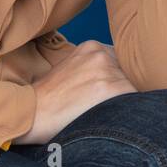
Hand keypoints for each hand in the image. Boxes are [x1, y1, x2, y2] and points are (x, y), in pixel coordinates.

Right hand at [14, 40, 137, 145]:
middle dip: (128, 89)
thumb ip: (93, 70)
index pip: (124, 62)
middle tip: (115, 106)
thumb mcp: (69, 71)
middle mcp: (101, 54)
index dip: (125, 78)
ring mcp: (107, 69)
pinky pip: (138, 98)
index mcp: (91, 47)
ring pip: (136, 85)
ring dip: (130, 101)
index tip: (118, 93)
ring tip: (114, 115)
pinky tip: (117, 119)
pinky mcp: (111, 88)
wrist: (28, 114)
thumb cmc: (48, 101)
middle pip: (132, 72)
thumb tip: (120, 80)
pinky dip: (133, 110)